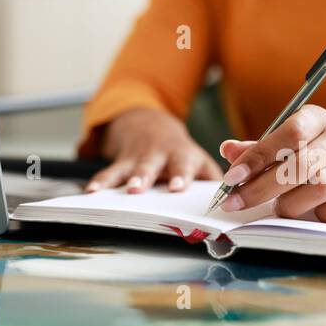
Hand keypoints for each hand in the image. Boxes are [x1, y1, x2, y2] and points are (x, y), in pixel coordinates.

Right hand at [86, 108, 221, 192]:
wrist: (150, 125)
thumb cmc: (180, 153)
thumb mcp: (200, 160)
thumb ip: (214, 179)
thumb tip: (234, 200)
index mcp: (183, 155)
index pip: (184, 165)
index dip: (181, 175)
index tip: (177, 187)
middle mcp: (159, 154)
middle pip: (151, 166)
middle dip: (144, 177)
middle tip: (137, 189)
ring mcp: (138, 157)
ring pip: (128, 168)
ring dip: (121, 179)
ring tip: (113, 191)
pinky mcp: (121, 161)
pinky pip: (109, 172)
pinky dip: (99, 181)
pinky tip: (91, 191)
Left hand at [216, 104, 325, 222]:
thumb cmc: (304, 154)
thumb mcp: (279, 145)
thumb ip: (254, 150)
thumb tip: (228, 150)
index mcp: (316, 118)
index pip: (289, 134)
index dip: (258, 158)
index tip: (231, 178)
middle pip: (301, 164)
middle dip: (262, 188)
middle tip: (236, 202)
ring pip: (321, 186)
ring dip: (291, 203)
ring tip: (278, 207)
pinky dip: (321, 213)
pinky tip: (310, 213)